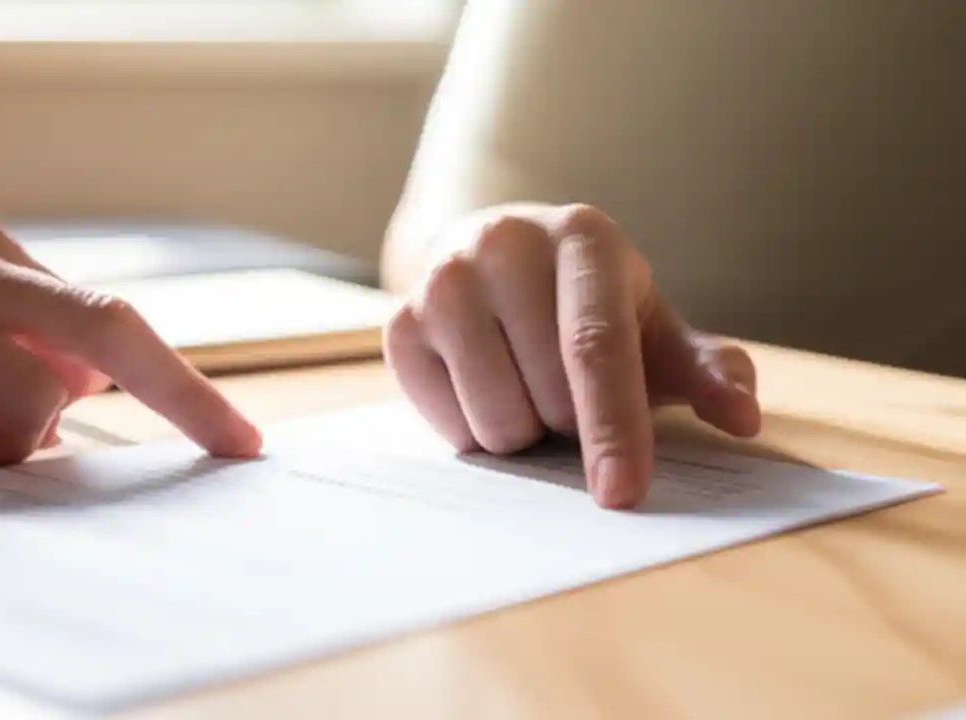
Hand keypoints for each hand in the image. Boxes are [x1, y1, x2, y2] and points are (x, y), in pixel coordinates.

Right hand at [384, 204, 759, 508]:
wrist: (487, 259)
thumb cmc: (583, 306)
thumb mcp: (649, 326)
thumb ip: (705, 369)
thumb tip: (744, 416)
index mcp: (582, 237)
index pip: (596, 347)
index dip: (613, 427)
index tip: (621, 494)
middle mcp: (503, 244)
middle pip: (547, 396)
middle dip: (571, 425)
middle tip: (567, 391)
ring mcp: (441, 280)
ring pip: (494, 420)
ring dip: (525, 431)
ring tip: (525, 386)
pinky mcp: (397, 324)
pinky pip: (447, 426)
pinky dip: (476, 430)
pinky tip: (482, 386)